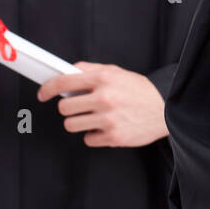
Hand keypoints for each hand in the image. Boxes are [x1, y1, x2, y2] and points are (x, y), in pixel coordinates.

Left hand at [36, 61, 166, 147]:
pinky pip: (87, 139)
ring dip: (79, 122)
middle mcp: (104, 97)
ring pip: (71, 125)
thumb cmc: (140, 91)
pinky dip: (93, 135)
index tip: (43, 94)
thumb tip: (68, 71)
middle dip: (68, 108)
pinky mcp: (113, 136)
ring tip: (93, 118)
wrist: (166, 109)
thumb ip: (91, 69)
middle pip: (64, 108)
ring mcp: (108, 118)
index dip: (47, 88)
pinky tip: (105, 127)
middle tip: (79, 107)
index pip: (63, 82)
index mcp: (103, 78)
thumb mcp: (117, 72)